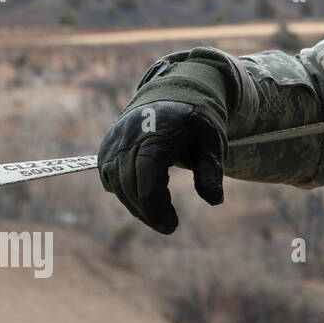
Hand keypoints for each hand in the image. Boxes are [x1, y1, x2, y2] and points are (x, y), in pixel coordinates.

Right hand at [98, 99, 225, 234]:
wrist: (172, 96)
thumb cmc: (195, 122)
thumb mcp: (211, 142)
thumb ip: (211, 171)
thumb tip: (215, 201)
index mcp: (157, 132)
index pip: (147, 174)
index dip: (156, 205)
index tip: (172, 226)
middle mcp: (129, 136)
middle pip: (129, 182)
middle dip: (147, 210)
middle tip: (168, 226)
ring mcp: (115, 141)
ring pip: (116, 183)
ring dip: (135, 205)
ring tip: (158, 217)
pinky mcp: (107, 147)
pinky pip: (109, 177)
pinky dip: (125, 192)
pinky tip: (144, 201)